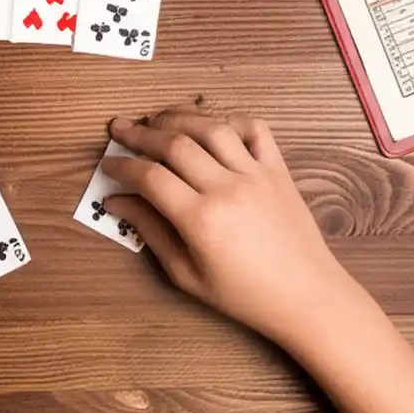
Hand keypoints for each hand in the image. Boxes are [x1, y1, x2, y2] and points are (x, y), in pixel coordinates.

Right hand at [103, 110, 350, 343]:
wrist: (306, 295)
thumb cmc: (244, 295)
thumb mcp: (187, 274)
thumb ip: (151, 232)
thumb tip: (117, 202)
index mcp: (201, 220)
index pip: (150, 177)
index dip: (122, 166)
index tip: (107, 163)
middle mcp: (227, 188)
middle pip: (175, 143)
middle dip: (140, 133)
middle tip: (120, 129)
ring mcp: (256, 174)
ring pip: (211, 127)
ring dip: (179, 117)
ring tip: (157, 119)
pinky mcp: (278, 169)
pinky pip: (254, 129)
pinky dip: (230, 120)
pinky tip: (211, 127)